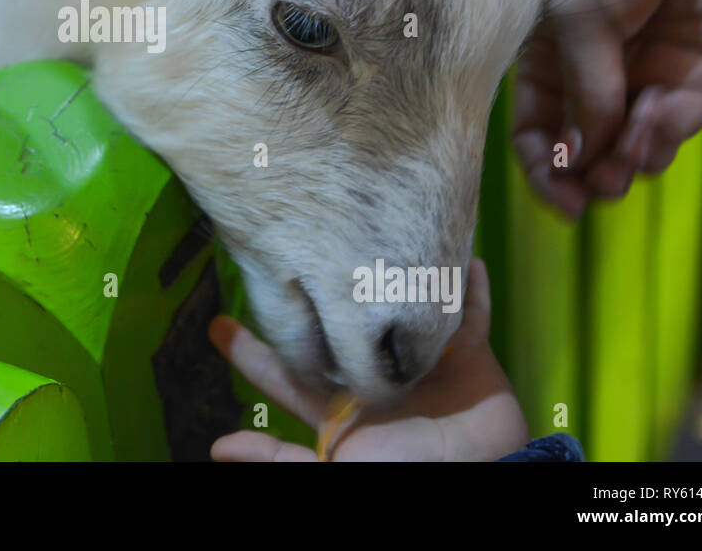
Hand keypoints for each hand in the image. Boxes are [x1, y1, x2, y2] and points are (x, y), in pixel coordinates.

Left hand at [208, 258, 528, 460]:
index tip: (215, 321)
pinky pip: (468, 311)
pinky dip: (468, 285)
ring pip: (398, 306)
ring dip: (389, 274)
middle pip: (339, 324)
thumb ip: (281, 457)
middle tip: (291, 242)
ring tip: (366, 228)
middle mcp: (378, 373)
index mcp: (343, 403)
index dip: (252, 349)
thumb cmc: (405, 468)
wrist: (486, 472)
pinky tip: (461, 254)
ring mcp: (423, 360)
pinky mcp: (468, 354)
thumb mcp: (338, 463)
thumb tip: (219, 447)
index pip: (288, 369)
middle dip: (320, 290)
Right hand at [513, 0, 701, 216]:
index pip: (537, 124)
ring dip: (632, 158)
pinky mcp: (699, 61)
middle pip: (588, 142)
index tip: (557, 198)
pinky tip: (654, 132)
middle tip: (596, 192)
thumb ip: (582, 84)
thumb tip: (587, 152)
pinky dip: (668, 131)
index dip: (542, 165)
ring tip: (628, 161)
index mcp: (546, 51)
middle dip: (591, 174)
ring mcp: (647, 66)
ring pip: (637, 138)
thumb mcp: (573, 10)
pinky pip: (682, 112)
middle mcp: (596, 67)